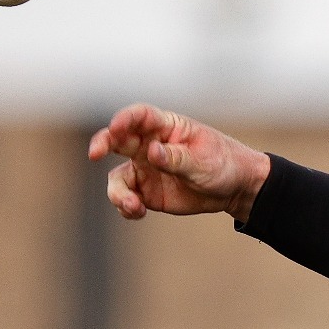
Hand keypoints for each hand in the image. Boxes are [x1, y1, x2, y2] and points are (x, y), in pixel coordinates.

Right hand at [86, 103, 271, 222]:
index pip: (140, 116)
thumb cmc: (223, 165)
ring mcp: (145, 169)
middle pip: (117, 140)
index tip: (115, 127)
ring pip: (118, 177)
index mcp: (166, 128)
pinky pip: (127, 198)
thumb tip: (152, 151)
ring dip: (118, 192)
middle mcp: (148, 146)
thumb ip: (177, 158)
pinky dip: (126, 207)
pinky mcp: (146, 191)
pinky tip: (137, 212)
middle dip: (103, 144)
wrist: (234, 189)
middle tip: (94, 154)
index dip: (125, 119)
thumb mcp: (204, 162)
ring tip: (133, 206)